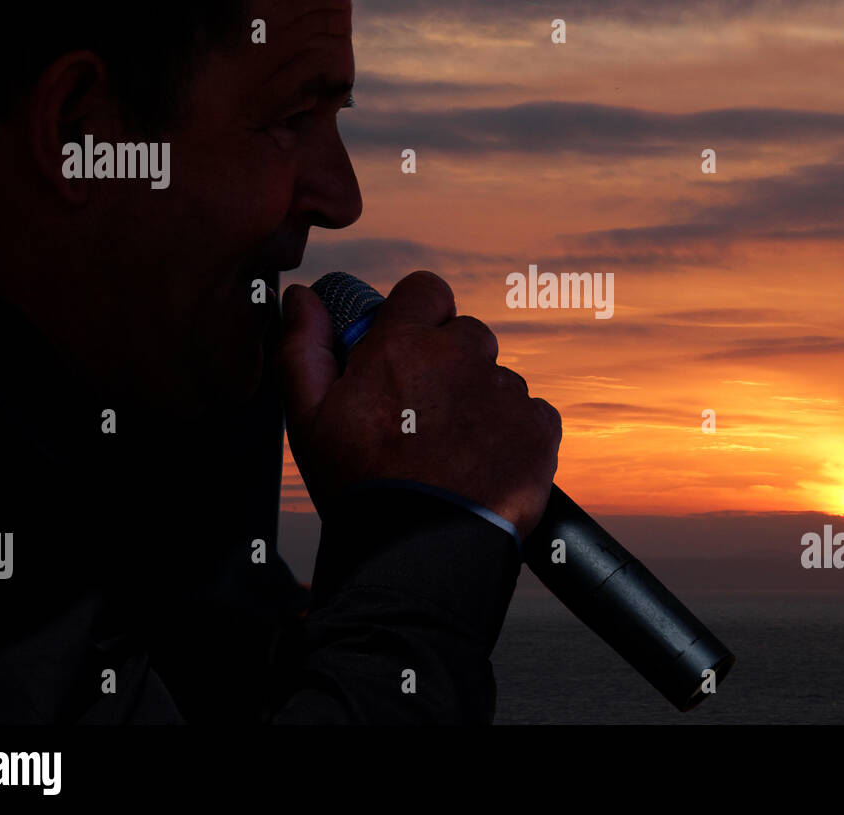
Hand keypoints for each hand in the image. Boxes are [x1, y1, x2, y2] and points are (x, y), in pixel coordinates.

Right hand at [278, 270, 560, 539]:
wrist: (421, 552)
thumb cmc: (361, 487)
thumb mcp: (308, 417)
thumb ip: (304, 346)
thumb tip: (304, 299)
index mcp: (405, 345)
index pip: (426, 291)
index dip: (417, 317)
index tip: (407, 351)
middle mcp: (462, 356)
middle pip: (466, 337)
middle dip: (449, 366)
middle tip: (423, 417)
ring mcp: (506, 391)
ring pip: (497, 381)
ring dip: (479, 404)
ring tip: (452, 454)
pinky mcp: (539, 427)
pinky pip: (530, 415)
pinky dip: (513, 435)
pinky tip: (483, 466)